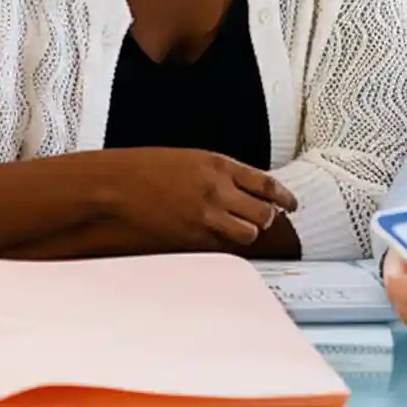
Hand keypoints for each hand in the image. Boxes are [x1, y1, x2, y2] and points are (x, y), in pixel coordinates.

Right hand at [92, 148, 298, 250]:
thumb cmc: (146, 168)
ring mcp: (205, 217)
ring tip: (237, 229)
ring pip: (248, 234)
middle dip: (267, 218)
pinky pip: (221, 247)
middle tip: (263, 219)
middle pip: (264, 213)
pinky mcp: (191, 238)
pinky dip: (223, 244)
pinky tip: (213, 236)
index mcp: (218, 165)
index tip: (292, 204)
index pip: (267, 183)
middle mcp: (217, 191)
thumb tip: (245, 189)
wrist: (114, 186)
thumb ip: (220, 174)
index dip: (284, 197)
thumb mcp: (191, 160)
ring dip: (247, 233)